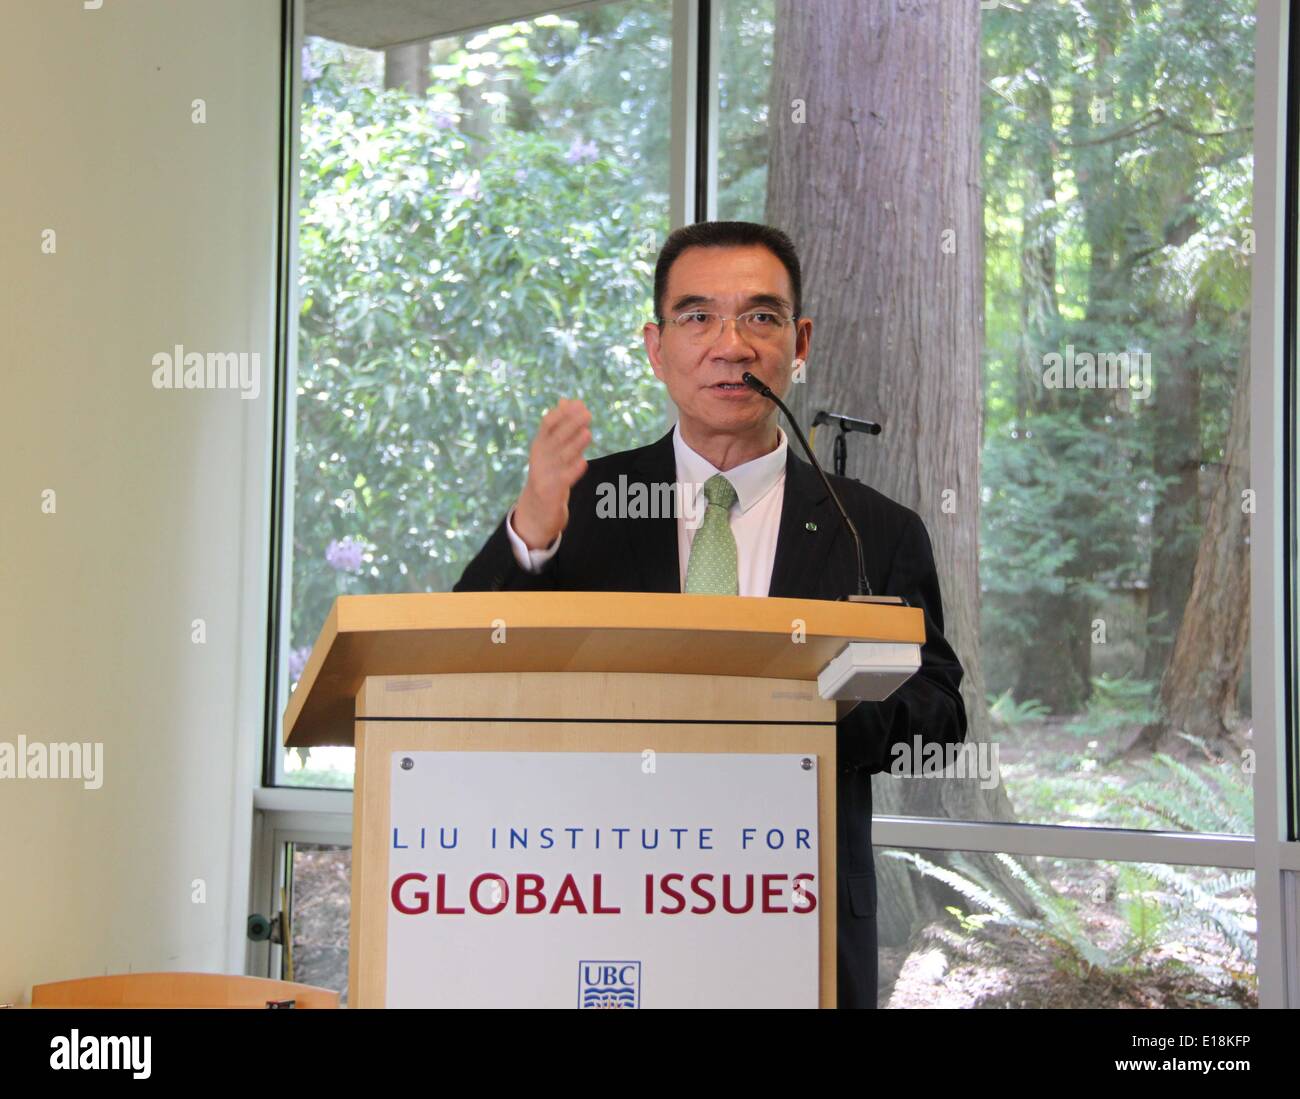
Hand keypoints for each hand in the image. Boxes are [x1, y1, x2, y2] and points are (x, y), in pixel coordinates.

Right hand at [512, 398, 591, 549]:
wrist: (536, 510)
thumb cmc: (548, 473)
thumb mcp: (550, 449)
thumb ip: (560, 427)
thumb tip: (567, 400)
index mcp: (539, 445)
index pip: (547, 424)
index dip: (562, 413)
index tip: (578, 403)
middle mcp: (539, 458)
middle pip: (556, 438)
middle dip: (571, 425)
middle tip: (588, 414)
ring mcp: (544, 475)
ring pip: (561, 457)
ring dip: (575, 445)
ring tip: (588, 434)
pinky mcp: (551, 492)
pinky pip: (563, 479)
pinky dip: (573, 471)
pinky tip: (583, 463)